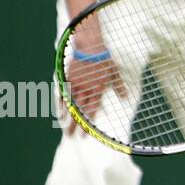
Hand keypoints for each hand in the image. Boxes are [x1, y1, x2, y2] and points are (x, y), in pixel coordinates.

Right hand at [65, 16, 126, 135]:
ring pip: (69, 105)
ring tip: (64, 129)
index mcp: (97, 90)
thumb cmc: (104, 59)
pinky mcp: (67, 80)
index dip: (88, 124)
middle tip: (70, 137)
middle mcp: (85, 90)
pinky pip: (62, 95)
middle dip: (75, 126)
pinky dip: (60, 105)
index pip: (92, 111)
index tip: (85, 135)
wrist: (90, 47)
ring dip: (66, 118)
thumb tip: (125, 97)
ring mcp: (75, 85)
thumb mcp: (115, 73)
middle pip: (79, 112)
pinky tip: (59, 113)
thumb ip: (119, 87)